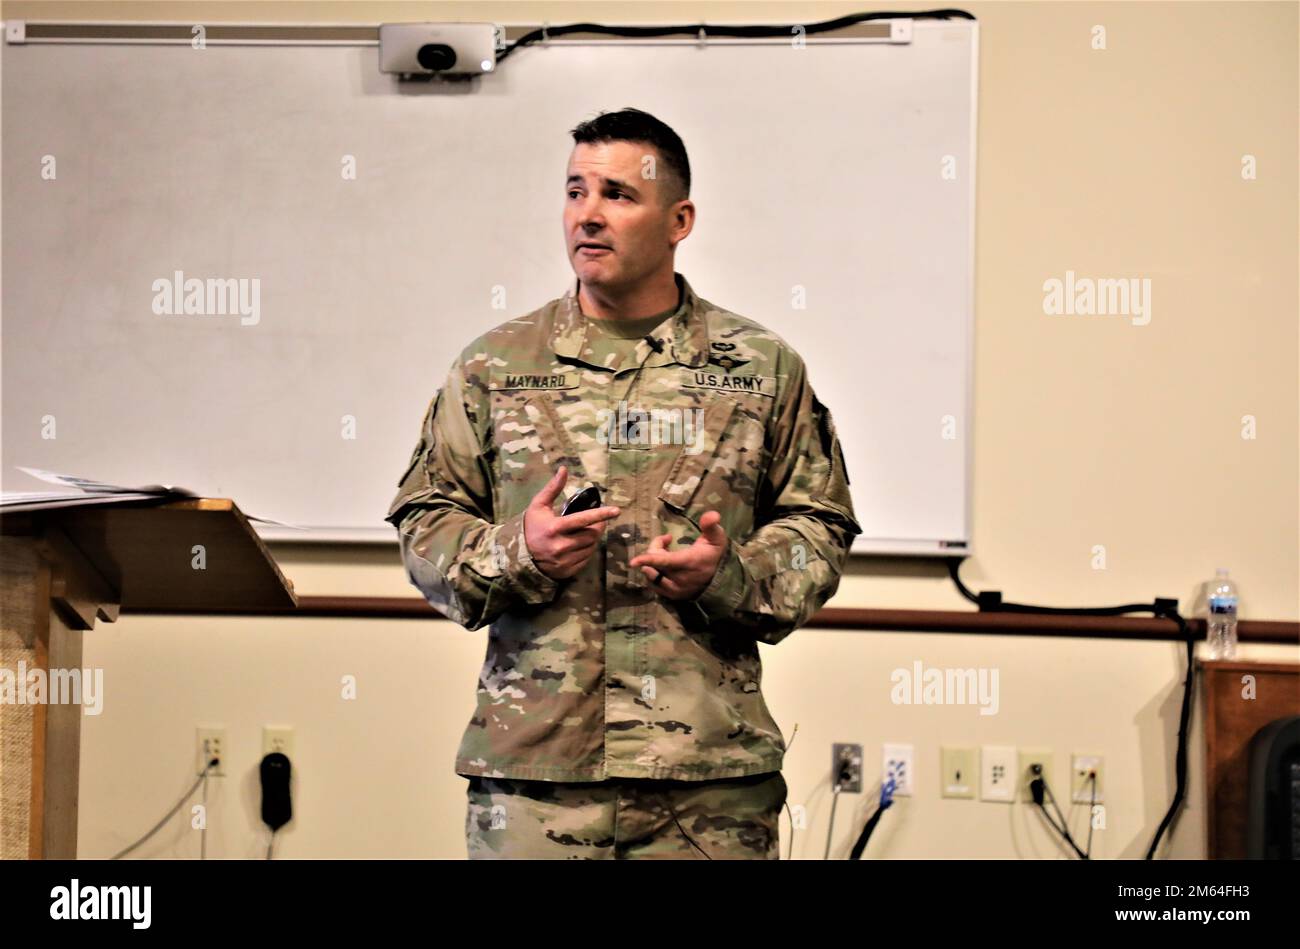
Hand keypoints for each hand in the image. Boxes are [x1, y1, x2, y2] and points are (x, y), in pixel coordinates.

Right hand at [524, 465, 619, 580]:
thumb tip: (564, 469)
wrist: (520, 556)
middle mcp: (561, 545)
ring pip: (591, 547)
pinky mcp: (568, 571)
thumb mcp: (538, 506)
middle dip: (597, 526)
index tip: (616, 511)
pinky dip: (587, 550)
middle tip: (598, 521)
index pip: (583, 520)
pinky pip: (586, 559)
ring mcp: (565, 560)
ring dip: (593, 538)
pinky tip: (580, 545)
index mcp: (555, 528)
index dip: (601, 515)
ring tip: (587, 532)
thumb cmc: (532, 527)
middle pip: (591, 534)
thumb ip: (553, 488)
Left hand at [629, 510, 726, 599]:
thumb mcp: (716, 538)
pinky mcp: (670, 596)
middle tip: (666, 541)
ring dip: (652, 562)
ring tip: (665, 554)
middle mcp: (679, 579)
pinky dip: (653, 573)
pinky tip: (663, 568)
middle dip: (655, 548)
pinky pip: (652, 583)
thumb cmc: (712, 554)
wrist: (718, 580)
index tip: (633, 561)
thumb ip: (711, 526)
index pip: (665, 561)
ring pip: (650, 574)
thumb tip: (712, 514)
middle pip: (653, 563)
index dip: (649, 559)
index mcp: (688, 562)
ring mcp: (674, 589)